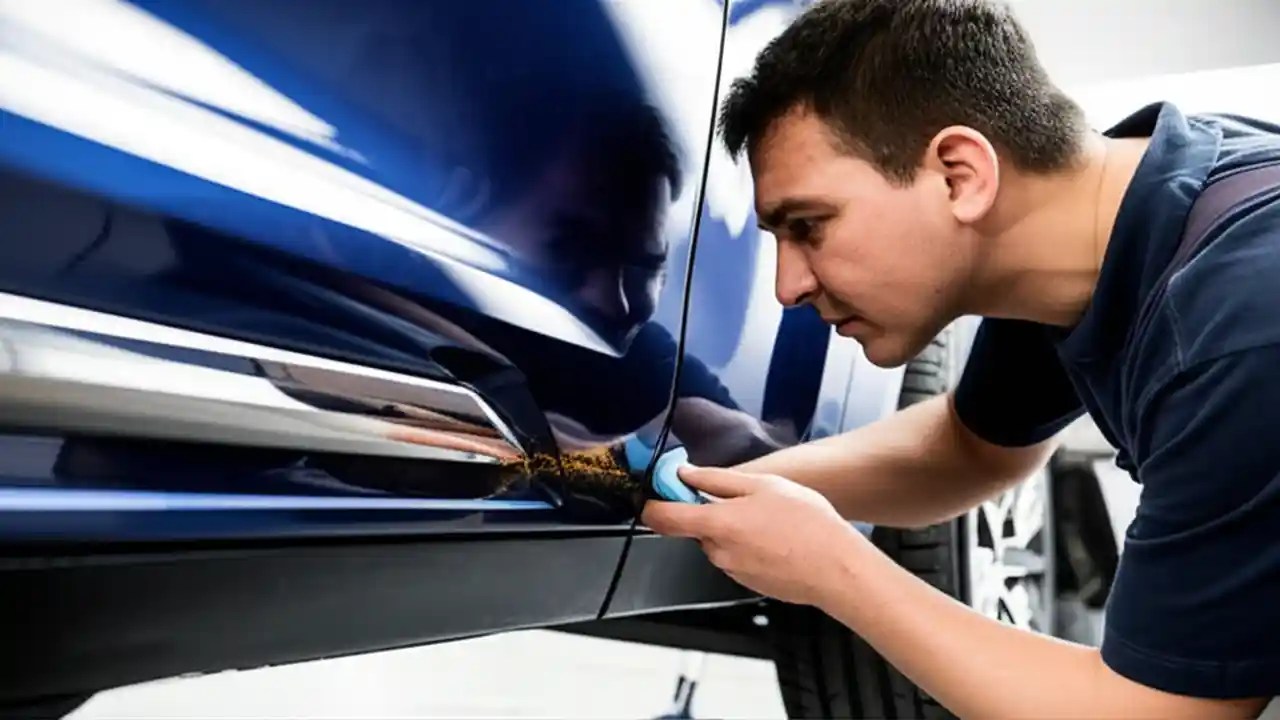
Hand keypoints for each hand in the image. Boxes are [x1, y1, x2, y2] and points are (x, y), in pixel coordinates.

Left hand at [641, 465, 867, 606]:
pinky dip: (749, 546)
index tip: (659, 490)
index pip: (661, 518)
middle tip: (745, 499)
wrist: (837, 569)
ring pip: (718, 542)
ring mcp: (732, 570)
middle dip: (711, 511)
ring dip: (734, 528)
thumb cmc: (807, 524)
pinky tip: (777, 539)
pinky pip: (737, 557)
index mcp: (716, 524)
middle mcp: (717, 551)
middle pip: (695, 527)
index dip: (652, 503)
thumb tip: (685, 474)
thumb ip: (717, 480)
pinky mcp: (747, 583)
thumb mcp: (763, 486)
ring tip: (771, 520)